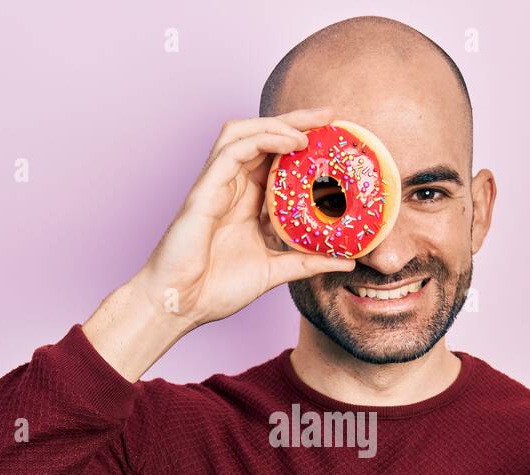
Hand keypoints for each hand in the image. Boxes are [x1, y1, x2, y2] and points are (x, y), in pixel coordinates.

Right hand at [133, 106, 356, 327]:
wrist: (182, 304)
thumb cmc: (217, 288)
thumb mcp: (275, 270)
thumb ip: (307, 261)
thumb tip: (347, 261)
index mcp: (247, 201)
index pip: (275, 158)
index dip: (302, 142)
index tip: (335, 139)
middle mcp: (232, 186)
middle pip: (262, 136)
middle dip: (295, 121)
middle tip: (330, 116)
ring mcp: (217, 185)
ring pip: (245, 133)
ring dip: (278, 123)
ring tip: (311, 128)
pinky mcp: (205, 190)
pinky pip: (233, 150)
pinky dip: (262, 139)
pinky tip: (290, 143)